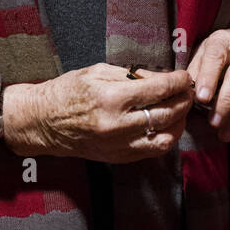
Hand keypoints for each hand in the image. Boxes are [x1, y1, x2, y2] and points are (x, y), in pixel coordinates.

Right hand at [31, 62, 195, 163]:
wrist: (42, 122)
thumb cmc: (67, 92)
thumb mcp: (97, 72)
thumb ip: (131, 74)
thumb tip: (161, 77)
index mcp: (111, 98)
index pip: (158, 90)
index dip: (177, 82)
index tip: (183, 76)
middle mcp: (117, 125)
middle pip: (167, 113)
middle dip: (183, 99)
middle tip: (187, 90)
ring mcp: (118, 145)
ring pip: (165, 137)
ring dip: (179, 122)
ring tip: (180, 108)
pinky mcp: (118, 157)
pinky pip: (152, 151)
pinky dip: (166, 137)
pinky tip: (166, 125)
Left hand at [186, 18, 229, 142]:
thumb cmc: (220, 53)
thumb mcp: (202, 54)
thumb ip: (195, 72)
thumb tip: (187, 96)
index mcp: (224, 40)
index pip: (216, 57)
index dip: (209, 78)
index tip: (201, 99)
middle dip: (227, 102)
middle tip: (214, 123)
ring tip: (225, 134)